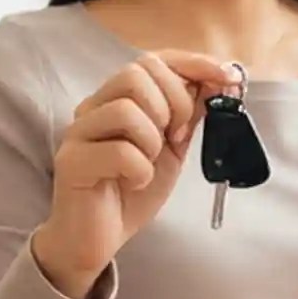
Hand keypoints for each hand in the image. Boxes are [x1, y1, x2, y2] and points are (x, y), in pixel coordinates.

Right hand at [33, 50, 238, 294]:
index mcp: (117, 99)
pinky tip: (134, 183)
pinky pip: (119, 151)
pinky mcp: (71, 162)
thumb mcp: (171, 149)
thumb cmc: (132, 191)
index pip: (153, 60)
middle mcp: (94, 107)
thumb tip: (219, 81)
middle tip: (176, 139)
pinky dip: (139, 170)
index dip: (193, 63)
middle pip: (137, 73)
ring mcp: (78, 133)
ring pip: (126, 109)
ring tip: (149, 164)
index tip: (226, 77)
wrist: (98, 238)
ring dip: (152, 141)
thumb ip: (188, 115)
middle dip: (173, 104)